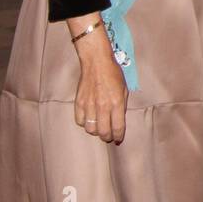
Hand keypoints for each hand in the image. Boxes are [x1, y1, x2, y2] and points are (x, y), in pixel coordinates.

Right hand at [69, 15, 127, 143]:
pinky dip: (85, 123)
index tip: (118, 139)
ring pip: (90, 129)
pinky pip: (80, 121)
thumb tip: (118, 121)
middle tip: (109, 136)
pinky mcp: (78, 103)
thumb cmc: (113, 74)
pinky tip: (89, 119)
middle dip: (107, 137)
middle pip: (103, 132)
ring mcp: (89, 105)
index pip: (118, 127)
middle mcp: (102, 106)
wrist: (96, 62)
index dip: (118, 136)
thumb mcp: (124, 89)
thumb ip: (122, 106)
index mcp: (116, 102)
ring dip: (96, 131)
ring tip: (99, 127)